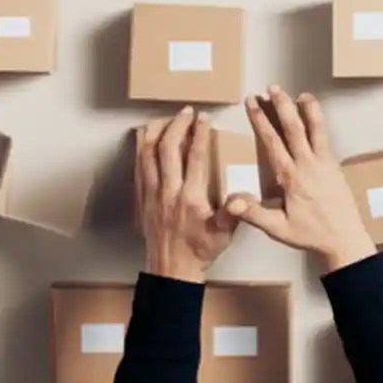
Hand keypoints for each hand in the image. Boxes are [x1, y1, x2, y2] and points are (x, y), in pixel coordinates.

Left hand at [137, 107, 242, 282]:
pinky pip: (138, 167)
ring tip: (166, 118)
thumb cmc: (200, 251)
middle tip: (187, 112)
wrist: (172, 270)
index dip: (200, 134)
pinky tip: (148, 140)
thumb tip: (244, 194)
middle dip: (177, 125)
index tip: (205, 119)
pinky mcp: (142, 198)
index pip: (194, 157)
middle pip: (168, 149)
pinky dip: (142, 149)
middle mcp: (168, 192)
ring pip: (148, 154)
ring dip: (156, 132)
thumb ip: (234, 211)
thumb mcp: (224, 233)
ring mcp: (152, 194)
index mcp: (190, 198)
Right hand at [223, 86, 376, 272]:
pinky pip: (326, 138)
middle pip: (293, 128)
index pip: (272, 142)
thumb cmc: (309, 234)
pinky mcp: (335, 166)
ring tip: (299, 93)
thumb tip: (230, 201)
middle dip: (281, 106)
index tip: (251, 102)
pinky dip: (320, 123)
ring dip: (306, 109)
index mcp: (291, 177)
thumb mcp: (278, 228)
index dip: (260, 120)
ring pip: (315, 129)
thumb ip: (254, 213)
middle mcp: (308, 164)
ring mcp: (324, 163)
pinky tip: (316, 116)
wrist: (344, 239)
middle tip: (271, 88)